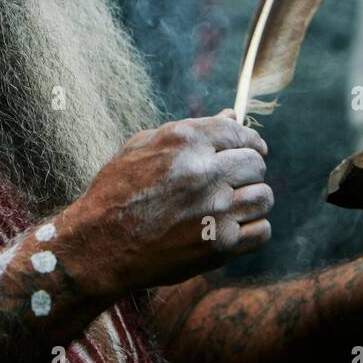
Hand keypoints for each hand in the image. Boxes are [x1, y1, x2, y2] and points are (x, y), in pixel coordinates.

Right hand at [66, 109, 271, 295]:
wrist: (99, 247)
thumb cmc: (117, 193)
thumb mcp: (143, 148)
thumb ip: (193, 130)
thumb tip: (233, 116)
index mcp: (185, 140)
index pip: (240, 133)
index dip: (250, 142)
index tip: (253, 151)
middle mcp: (203, 171)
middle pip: (255, 164)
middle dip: (248, 171)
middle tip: (234, 183)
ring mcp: (214, 209)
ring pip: (264, 197)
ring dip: (251, 201)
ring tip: (232, 207)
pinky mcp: (219, 244)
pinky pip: (261, 231)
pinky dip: (251, 230)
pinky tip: (233, 229)